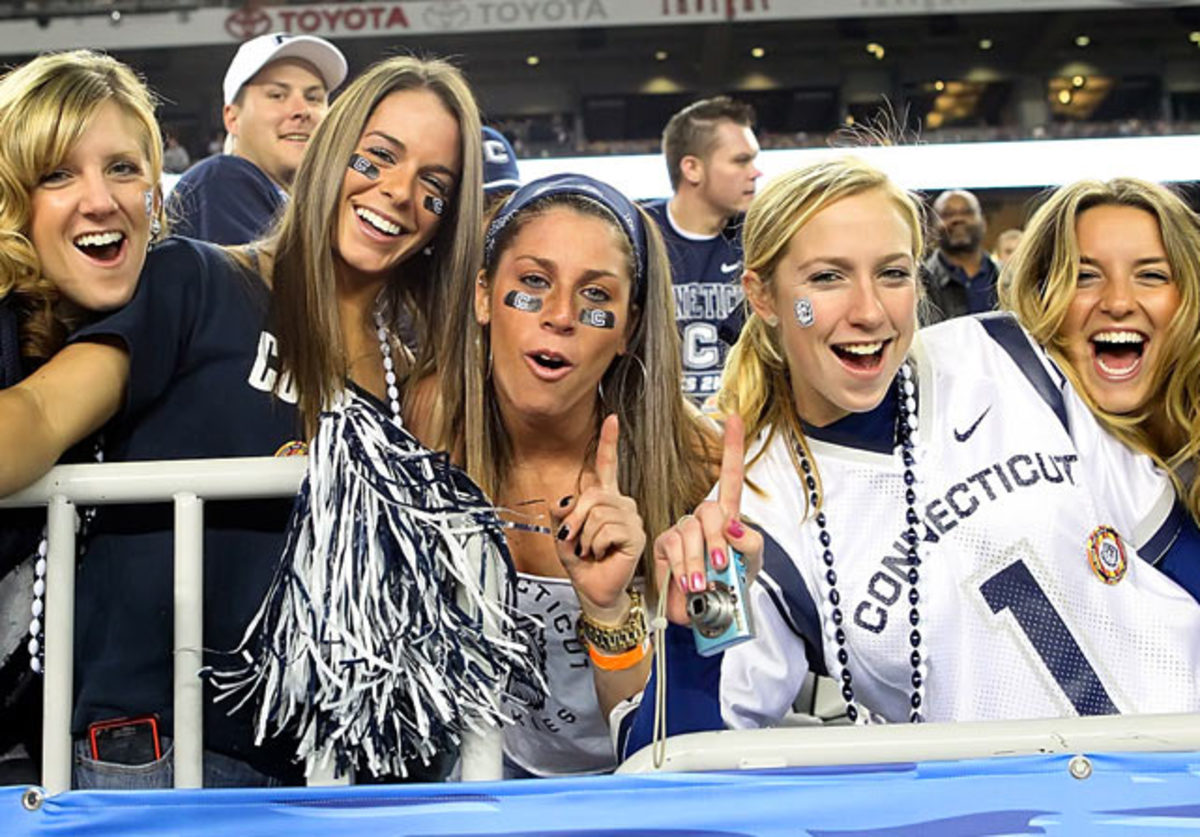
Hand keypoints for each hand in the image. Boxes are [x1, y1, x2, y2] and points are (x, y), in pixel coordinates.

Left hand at [555, 414, 645, 623]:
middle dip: (575, 518)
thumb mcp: (563, 534)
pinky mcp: (636, 535)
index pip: (608, 465)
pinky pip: (607, 529)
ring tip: (590, 549)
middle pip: (593, 493)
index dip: (609, 441)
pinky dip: (595, 544)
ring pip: (598, 512)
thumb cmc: (583, 563)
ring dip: (584, 536)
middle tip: (572, 538)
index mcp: (605, 499)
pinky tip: (602, 553)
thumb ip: (563, 512)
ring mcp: (631, 519)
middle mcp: (621, 504)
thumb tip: (566, 499)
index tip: (611, 419)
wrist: (594, 590)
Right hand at [652, 413, 762, 625]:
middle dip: (716, 540)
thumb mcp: (751, 565)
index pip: (729, 477)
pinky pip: (672, 549)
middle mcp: (702, 520)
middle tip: (721, 565)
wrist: (709, 615)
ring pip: (688, 534)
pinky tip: (688, 584)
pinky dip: (682, 569)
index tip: (732, 418)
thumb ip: (751, 545)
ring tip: (703, 585)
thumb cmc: (732, 587)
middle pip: (708, 511)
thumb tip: (734, 528)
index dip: (731, 448)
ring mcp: (681, 531)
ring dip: (697, 562)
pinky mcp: (664, 547)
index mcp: (727, 518)